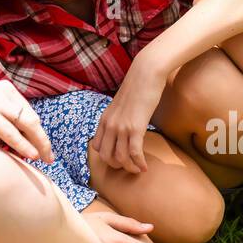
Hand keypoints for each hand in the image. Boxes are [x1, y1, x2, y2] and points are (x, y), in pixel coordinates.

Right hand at [0, 82, 52, 163]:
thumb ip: (4, 119)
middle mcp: (2, 92)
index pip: (29, 112)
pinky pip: (10, 132)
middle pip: (31, 117)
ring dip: (38, 143)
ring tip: (44, 158)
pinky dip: (22, 144)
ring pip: (26, 123)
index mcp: (5, 89)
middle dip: (43, 139)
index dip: (39, 132)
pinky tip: (30, 155)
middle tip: (50, 157)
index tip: (44, 147)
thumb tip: (25, 139)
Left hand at [91, 55, 168, 172]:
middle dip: (117, 166)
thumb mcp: (120, 105)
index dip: (107, 157)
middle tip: (129, 167)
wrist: (145, 73)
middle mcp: (109, 125)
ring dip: (130, 167)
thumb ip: (118, 117)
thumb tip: (123, 128)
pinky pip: (135, 153)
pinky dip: (139, 163)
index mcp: (104, 119)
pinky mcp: (135, 127)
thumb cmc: (137, 87)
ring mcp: (121, 127)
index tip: (119, 158)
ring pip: (120, 158)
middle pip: (106, 156)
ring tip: (138, 168)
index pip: (96, 147)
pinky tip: (145, 167)